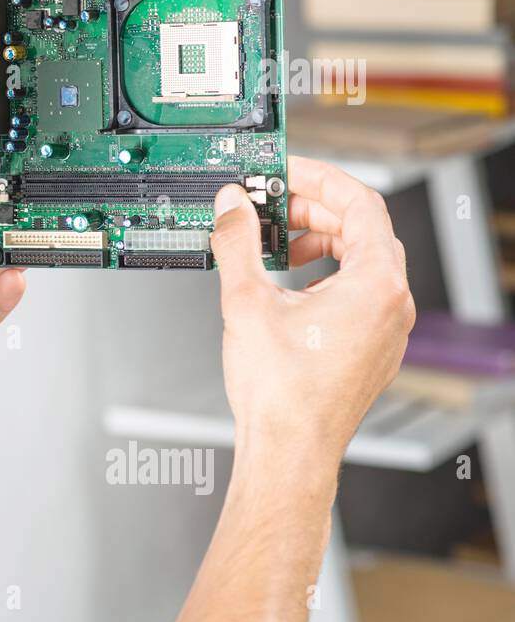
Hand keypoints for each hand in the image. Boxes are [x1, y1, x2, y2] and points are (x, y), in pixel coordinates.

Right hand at [211, 156, 415, 469]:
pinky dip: (323, 274)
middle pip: (361, 229)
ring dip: (317, 241)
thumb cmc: (282, 392)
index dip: (319, 179)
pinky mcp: (371, 347)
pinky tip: (286, 285)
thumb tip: (231, 208)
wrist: (289, 450)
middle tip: (270, 204)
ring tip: (273, 245)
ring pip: (360, 261)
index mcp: (375, 284)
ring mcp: (386, 329)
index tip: (286, 171)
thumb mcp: (247, 301)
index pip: (359, 203)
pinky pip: (357, 292)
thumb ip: (237, 243)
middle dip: (312, 210)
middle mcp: (391, 304)